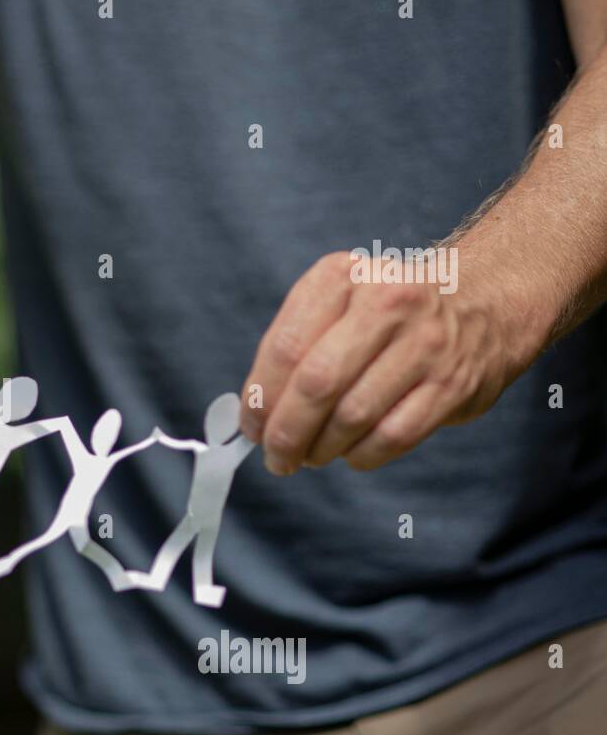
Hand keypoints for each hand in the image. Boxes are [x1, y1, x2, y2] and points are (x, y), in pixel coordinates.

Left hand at [238, 250, 528, 473]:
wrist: (483, 300)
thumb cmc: (389, 313)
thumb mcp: (339, 301)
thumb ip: (296, 345)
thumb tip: (256, 412)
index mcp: (343, 278)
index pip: (285, 348)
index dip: (260, 398)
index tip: (251, 427)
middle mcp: (386, 303)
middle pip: (317, 384)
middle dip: (286, 432)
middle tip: (276, 456)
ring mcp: (425, 344)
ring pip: (353, 415)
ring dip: (322, 448)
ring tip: (311, 455)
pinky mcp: (453, 384)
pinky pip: (393, 436)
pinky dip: (362, 455)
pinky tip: (352, 453)